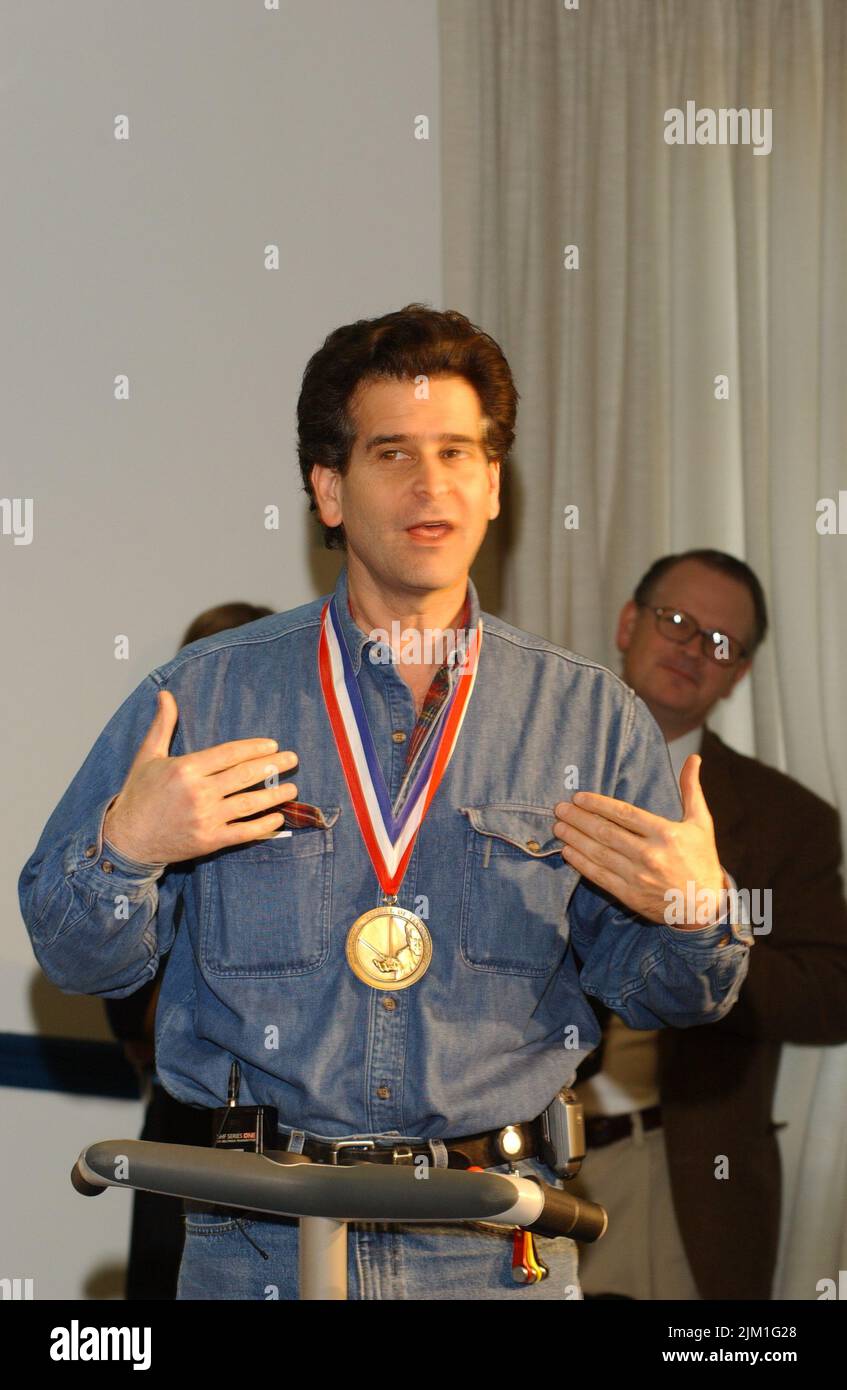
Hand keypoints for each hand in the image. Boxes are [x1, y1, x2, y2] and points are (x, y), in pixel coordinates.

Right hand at [102, 690, 298, 864]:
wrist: (127, 840)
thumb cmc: (138, 795)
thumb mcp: (148, 756)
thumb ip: (162, 725)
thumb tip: (166, 695)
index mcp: (185, 769)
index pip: (229, 753)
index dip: (254, 748)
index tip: (273, 745)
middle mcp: (198, 793)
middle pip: (244, 775)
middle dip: (272, 766)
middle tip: (292, 759)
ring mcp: (205, 818)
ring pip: (249, 804)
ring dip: (274, 795)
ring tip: (292, 788)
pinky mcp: (209, 841)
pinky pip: (243, 832)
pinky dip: (264, 826)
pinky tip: (278, 818)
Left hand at [552, 754, 724, 926]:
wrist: (704, 906)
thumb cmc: (701, 859)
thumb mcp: (701, 822)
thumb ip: (691, 789)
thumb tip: (694, 757)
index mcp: (666, 834)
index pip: (623, 814)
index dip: (597, 804)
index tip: (578, 797)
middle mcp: (650, 855)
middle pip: (605, 832)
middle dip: (578, 819)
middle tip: (559, 808)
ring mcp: (638, 877)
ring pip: (598, 853)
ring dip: (574, 838)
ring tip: (558, 826)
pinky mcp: (629, 895)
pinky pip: (599, 876)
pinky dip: (580, 863)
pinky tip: (567, 851)